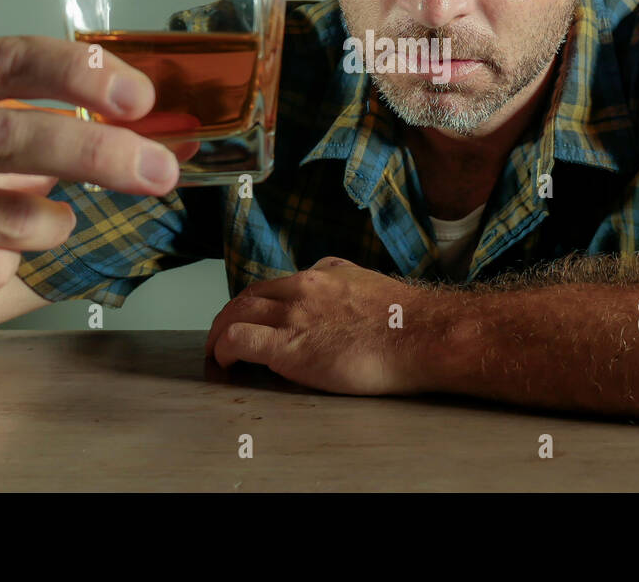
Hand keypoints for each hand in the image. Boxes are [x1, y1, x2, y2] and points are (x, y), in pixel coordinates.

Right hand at [0, 35, 181, 325]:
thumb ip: (78, 125)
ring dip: (53, 225)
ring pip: (12, 218)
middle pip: (3, 134)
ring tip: (35, 223)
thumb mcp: (0, 138)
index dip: (78, 75)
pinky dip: (11, 268)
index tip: (139, 100)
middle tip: (159, 170)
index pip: (5, 60)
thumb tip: (179, 136)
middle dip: (96, 152)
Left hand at [205, 257, 444, 395]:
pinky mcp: (288, 346)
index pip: (274, 286)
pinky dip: (222, 350)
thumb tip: (334, 284)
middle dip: (229, 317)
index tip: (253, 322)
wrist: (421, 335)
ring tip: (218, 356)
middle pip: (247, 297)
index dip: (256, 306)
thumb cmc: (407, 320)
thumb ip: (344, 282)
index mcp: (322, 274)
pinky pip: (237, 340)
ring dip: (219, 334)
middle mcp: (302, 289)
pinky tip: (225, 364)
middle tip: (222, 340)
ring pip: (235, 313)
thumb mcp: (370, 283)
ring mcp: (293, 315)